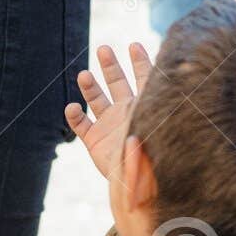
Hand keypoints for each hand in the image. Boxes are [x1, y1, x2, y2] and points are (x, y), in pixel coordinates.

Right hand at [64, 41, 152, 178]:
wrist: (141, 190)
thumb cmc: (157, 163)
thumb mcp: (160, 136)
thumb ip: (159, 116)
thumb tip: (163, 97)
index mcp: (145, 108)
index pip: (144, 78)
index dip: (139, 61)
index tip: (133, 45)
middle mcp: (126, 112)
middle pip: (116, 81)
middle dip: (110, 65)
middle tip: (104, 48)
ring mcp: (109, 125)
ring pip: (96, 99)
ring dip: (90, 86)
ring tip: (84, 75)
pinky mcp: (94, 142)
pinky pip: (81, 125)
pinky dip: (75, 116)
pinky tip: (72, 108)